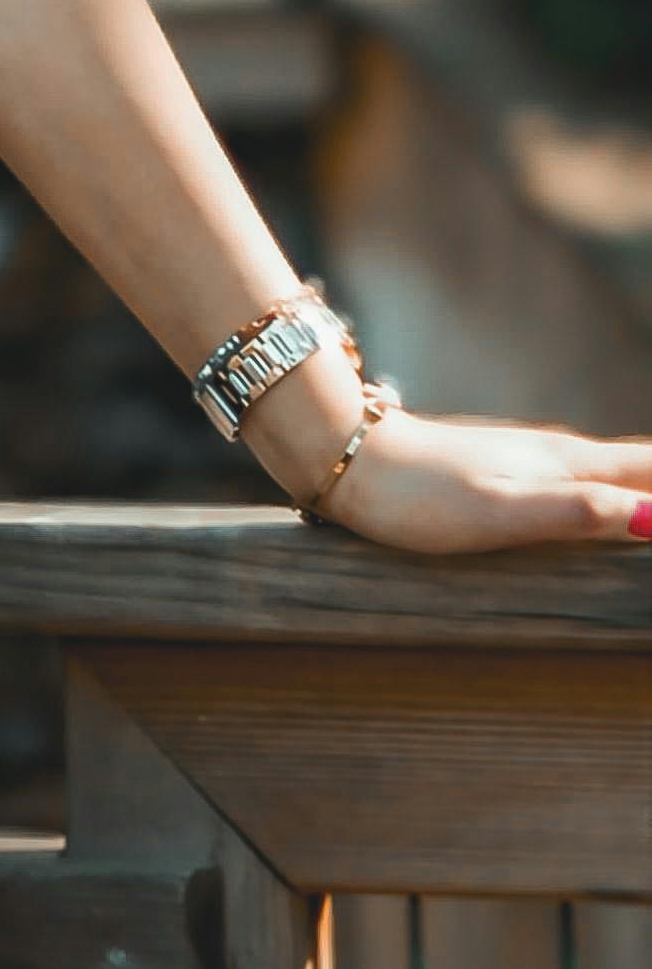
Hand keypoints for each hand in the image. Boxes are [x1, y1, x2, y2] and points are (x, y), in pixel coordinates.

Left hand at [307, 406, 651, 552]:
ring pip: (612, 467)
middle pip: (642, 465)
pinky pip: (579, 477)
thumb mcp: (502, 513)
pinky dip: (614, 484)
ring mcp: (528, 457)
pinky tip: (603, 495)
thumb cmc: (419, 496)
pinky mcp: (502, 469)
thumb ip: (577, 513)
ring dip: (648, 479)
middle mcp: (555, 454)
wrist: (346, 457)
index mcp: (566, 466)